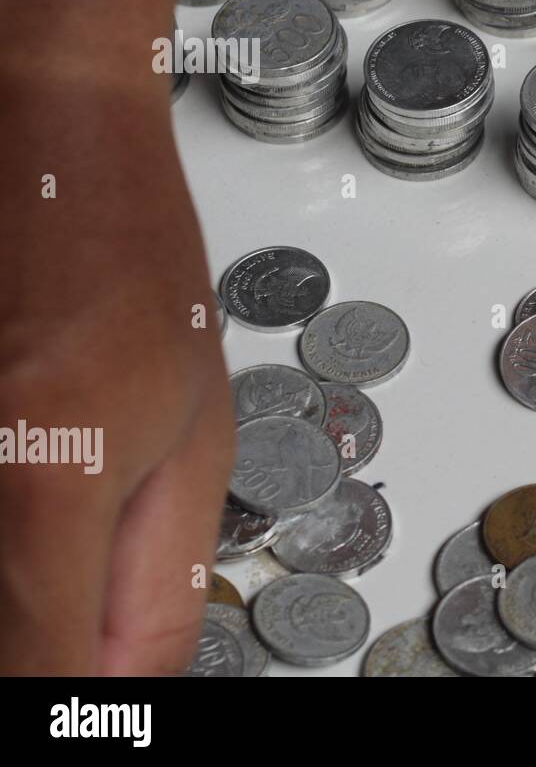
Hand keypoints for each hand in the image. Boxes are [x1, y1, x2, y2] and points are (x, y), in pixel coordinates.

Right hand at [0, 83, 232, 674]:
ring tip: (59, 520)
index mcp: (39, 478)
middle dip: (44, 652)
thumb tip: (117, 694)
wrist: (49, 151)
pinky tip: (22, 506)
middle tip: (83, 597)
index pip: (37, 685)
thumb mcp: (192, 441)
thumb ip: (151, 587)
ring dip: (16, 601)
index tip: (92, 693)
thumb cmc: (135, 273)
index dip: (71, 712)